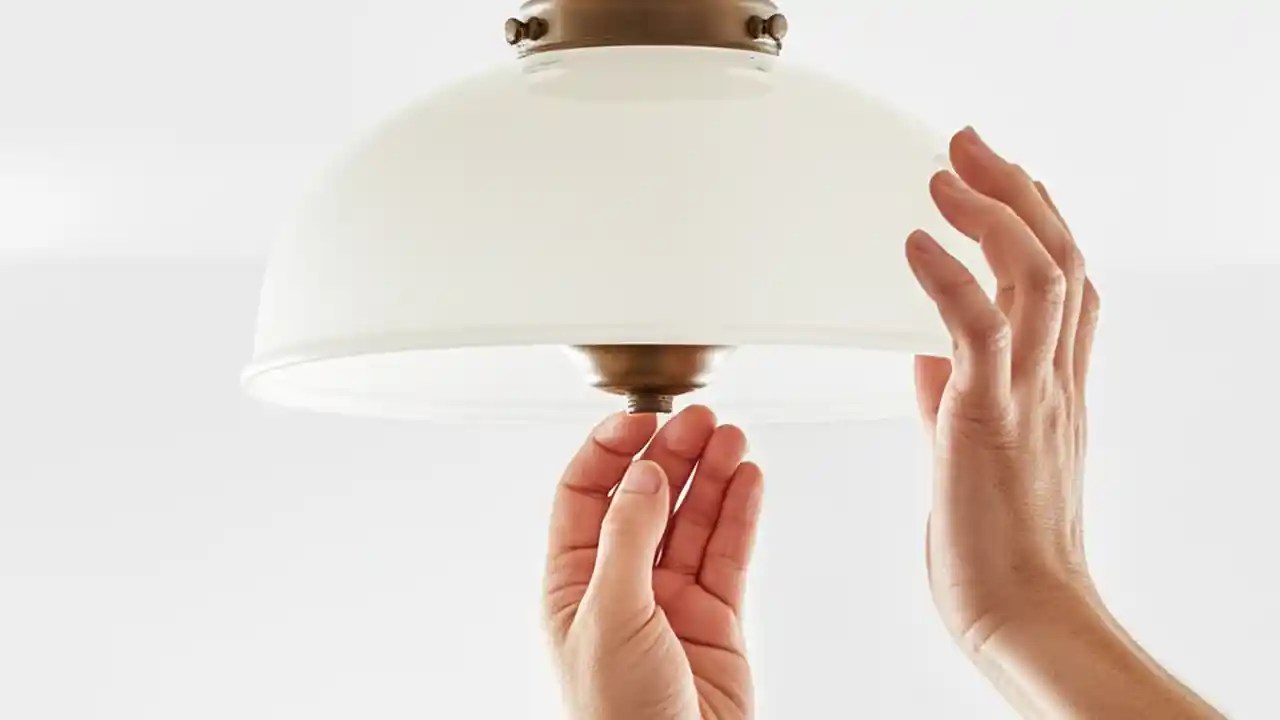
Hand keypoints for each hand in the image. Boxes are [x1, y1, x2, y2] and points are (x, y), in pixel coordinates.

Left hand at [543, 406, 762, 719]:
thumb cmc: (618, 717)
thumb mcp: (610, 617)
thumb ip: (627, 540)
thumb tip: (640, 475)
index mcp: (574, 582)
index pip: (584, 495)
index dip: (610, 451)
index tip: (641, 419)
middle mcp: (621, 583)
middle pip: (645, 498)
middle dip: (671, 455)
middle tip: (700, 421)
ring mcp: (670, 599)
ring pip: (692, 520)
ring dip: (710, 476)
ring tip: (730, 439)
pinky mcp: (715, 617)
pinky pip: (727, 553)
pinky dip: (739, 514)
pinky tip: (746, 480)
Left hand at [908, 126, 1098, 646]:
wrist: (1025, 614)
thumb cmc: (1001, 547)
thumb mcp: (977, 450)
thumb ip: (959, 394)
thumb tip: (928, 348)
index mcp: (1053, 387)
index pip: (1066, 283)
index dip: (1041, 221)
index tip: (1007, 179)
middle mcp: (1053, 380)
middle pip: (1057, 258)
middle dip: (1015, 191)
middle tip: (969, 144)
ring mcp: (1029, 395)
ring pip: (1036, 277)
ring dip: (991, 214)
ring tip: (947, 172)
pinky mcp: (989, 418)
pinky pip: (978, 330)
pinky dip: (950, 278)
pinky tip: (919, 242)